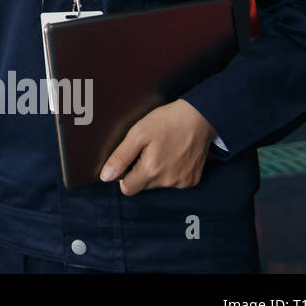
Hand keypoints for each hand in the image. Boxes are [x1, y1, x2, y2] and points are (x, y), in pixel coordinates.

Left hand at [100, 99, 216, 194]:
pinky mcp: (193, 180)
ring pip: (158, 185)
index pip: (127, 188)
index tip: (131, 159)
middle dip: (140, 172)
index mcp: (151, 170)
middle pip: (142, 187)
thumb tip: (106, 176)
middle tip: (147, 151)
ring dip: (155, 172)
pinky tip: (174, 155)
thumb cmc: (167, 121)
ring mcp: (182, 182)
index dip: (124, 174)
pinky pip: (174, 182)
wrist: (199, 117)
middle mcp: (168, 181)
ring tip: (161, 150)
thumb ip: (121, 157)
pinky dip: (171, 172)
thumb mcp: (138, 133)